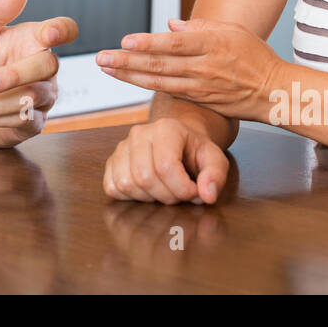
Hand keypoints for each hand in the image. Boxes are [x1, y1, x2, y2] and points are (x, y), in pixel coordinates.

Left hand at [0, 0, 77, 146]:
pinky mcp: (34, 123)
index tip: (49, 33)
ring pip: (32, 98)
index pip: (64, 29)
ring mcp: (43, 96)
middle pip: (49, 65)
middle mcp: (44, 67)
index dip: (62, 30)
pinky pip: (22, 121)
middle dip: (14, 75)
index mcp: (33, 39)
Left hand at [95, 17, 279, 121]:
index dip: (148, 43)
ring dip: (129, 76)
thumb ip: (200, 26)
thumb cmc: (256, 56)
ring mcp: (200, 87)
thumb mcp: (233, 30)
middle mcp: (203, 67)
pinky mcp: (199, 100)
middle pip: (159, 65)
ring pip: (158, 82)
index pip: (174, 44)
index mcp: (212, 45)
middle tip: (101, 58)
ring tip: (106, 69)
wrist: (274, 92)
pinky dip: (146, 87)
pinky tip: (128, 81)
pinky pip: (168, 92)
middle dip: (126, 62)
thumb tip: (169, 25)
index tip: (125, 41)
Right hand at [102, 117, 229, 203]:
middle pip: (145, 177)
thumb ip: (215, 175)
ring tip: (164, 190)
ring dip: (149, 198)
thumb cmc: (194, 152)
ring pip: (127, 184)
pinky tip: (147, 191)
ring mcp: (122, 147)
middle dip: (167, 195)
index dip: (182, 189)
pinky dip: (130, 197)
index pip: (165, 166)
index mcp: (166, 128)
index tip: (194, 192)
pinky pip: (112, 187)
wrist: (178, 142)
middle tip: (180, 193)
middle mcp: (139, 133)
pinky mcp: (112, 161)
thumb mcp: (214, 159)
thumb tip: (207, 195)